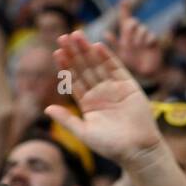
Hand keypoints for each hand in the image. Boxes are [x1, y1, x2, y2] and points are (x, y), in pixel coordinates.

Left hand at [46, 30, 163, 164]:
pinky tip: (97, 46)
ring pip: (98, 65)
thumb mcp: (84, 133)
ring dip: (87, 50)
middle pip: (84, 69)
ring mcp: (115, 88)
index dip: (65, 66)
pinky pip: (116, 68)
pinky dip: (108, 57)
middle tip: (63, 37)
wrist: (138, 150)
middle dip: (74, 53)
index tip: (56, 52)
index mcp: (88, 104)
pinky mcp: (129, 86)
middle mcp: (100, 93)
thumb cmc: (111, 146)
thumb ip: (66, 120)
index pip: (74, 80)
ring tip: (76, 35)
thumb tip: (46, 108)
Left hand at [104, 2, 163, 82]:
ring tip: (137, 46)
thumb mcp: (119, 54)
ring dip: (138, 36)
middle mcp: (135, 33)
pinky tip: (146, 46)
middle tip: (128, 37)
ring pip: (142, 28)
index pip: (124, 17)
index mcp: (126, 34)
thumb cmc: (130, 65)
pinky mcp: (154, 42)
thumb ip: (113, 43)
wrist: (145, 74)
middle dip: (130, 27)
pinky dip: (148, 40)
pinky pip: (151, 36)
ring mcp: (145, 37)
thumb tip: (105, 33)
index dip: (124, 7)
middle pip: (133, 21)